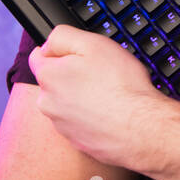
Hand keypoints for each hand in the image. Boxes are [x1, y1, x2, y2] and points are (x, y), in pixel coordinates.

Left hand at [27, 24, 163, 169]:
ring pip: (67, 104)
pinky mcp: (77, 142)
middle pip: (54, 82)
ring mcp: (62, 126)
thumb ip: (62, 37)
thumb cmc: (121, 86)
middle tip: (101, 75)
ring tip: (109, 96)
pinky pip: (80, 124)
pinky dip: (91, 118)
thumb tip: (48, 44)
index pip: (38, 56)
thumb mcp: (93, 43)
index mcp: (49, 77)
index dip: (60, 51)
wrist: (141, 128)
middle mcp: (48, 103)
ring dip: (82, 99)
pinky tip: (111, 114)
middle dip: (72, 76)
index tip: (80, 55)